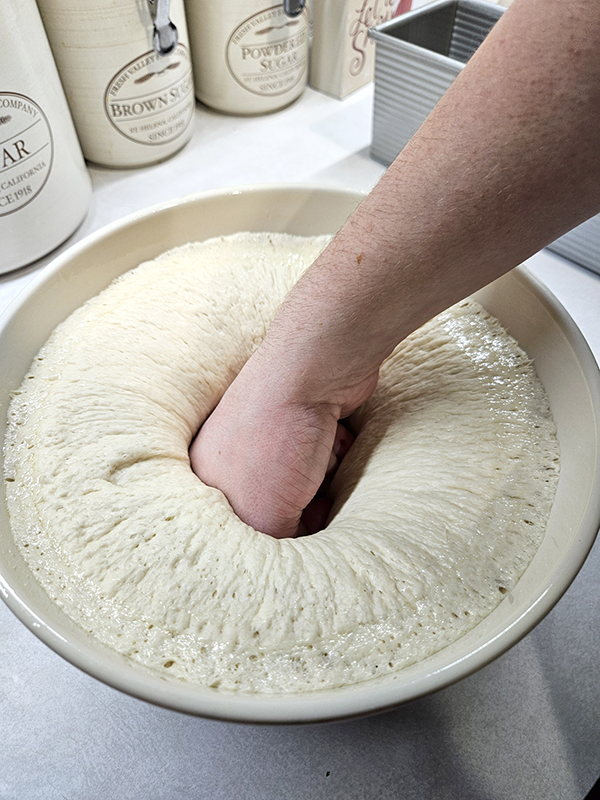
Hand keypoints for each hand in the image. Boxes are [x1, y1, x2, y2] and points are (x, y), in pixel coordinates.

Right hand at [189, 346, 371, 538]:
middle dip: (300, 507)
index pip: (238, 529)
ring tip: (318, 463)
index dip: (268, 538)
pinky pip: (324, 462)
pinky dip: (335, 458)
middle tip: (305, 494)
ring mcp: (271, 438)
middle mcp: (234, 458)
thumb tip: (292, 556)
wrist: (314, 371)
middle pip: (275, 508)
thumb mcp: (263, 515)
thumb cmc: (275, 443)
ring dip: (321, 482)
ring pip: (304, 486)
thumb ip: (272, 546)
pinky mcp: (306, 425)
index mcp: (207, 479)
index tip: (289, 542)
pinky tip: (334, 444)